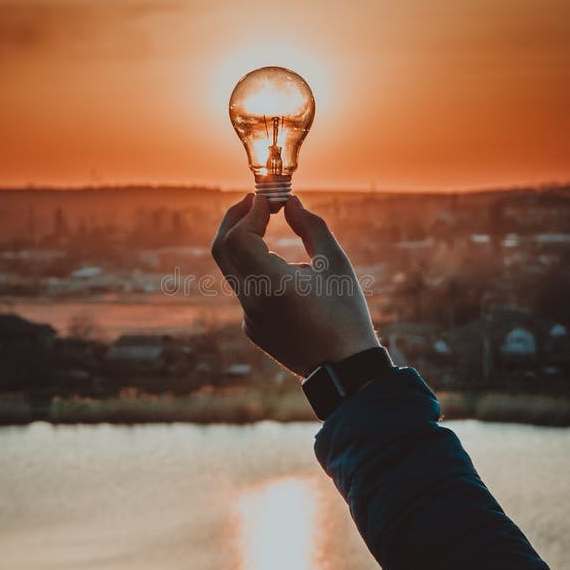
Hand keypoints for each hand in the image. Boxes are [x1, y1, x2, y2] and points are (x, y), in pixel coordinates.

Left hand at [211, 194, 378, 375]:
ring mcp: (249, 318)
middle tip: (253, 201)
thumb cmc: (346, 313)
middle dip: (234, 219)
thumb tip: (290, 202)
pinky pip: (245, 290)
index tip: (268, 199)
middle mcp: (253, 303)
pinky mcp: (252, 328)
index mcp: (273, 286)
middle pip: (222, 249)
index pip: (239, 237)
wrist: (345, 369)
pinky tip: (282, 269)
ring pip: (232, 269)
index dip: (250, 212)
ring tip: (266, 224)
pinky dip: (255, 269)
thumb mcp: (336, 263)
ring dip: (244, 243)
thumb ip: (311, 226)